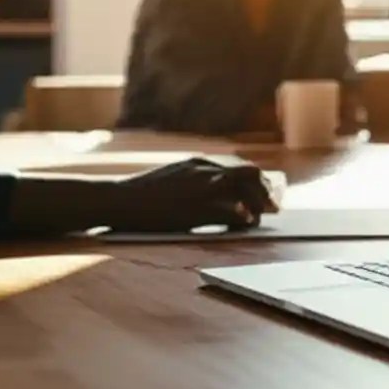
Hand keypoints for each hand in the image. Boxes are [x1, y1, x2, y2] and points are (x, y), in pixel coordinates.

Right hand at [110, 156, 268, 231]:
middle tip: (270, 210)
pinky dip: (243, 216)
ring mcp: (204, 187)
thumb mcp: (169, 179)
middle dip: (264, 192)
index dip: (255, 183)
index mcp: (199, 164)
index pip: (239, 168)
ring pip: (247, 189)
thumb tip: (207, 197)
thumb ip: (191, 182)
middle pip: (250, 174)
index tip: (262, 197)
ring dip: (257, 205)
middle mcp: (206, 171)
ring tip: (255, 221)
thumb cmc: (139, 196)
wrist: (119, 200)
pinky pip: (233, 210)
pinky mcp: (199, 207)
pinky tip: (243, 224)